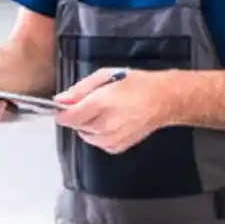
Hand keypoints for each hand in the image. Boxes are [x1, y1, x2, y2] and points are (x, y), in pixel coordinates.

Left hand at [54, 68, 170, 154]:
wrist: (163, 101)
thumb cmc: (138, 84)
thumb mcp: (105, 76)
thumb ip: (80, 89)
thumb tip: (60, 100)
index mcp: (101, 103)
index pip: (68, 117)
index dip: (62, 111)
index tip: (64, 105)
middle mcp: (105, 125)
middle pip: (75, 125)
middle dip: (78, 115)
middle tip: (94, 102)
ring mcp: (111, 139)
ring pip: (85, 134)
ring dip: (88, 124)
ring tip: (106, 111)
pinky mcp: (116, 147)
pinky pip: (97, 142)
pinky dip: (98, 133)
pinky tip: (112, 121)